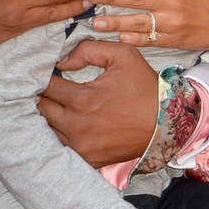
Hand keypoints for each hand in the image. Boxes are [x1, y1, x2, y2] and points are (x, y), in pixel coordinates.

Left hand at [37, 39, 158, 165]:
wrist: (167, 123)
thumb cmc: (146, 88)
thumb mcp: (123, 56)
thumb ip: (88, 50)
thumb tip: (62, 61)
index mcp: (82, 99)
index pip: (45, 86)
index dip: (42, 76)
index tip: (46, 72)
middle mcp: (77, 125)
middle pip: (42, 108)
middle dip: (43, 95)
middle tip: (49, 87)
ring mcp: (81, 146)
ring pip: (47, 128)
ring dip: (50, 116)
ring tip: (58, 105)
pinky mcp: (88, 159)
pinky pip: (61, 146)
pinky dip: (60, 134)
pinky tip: (68, 124)